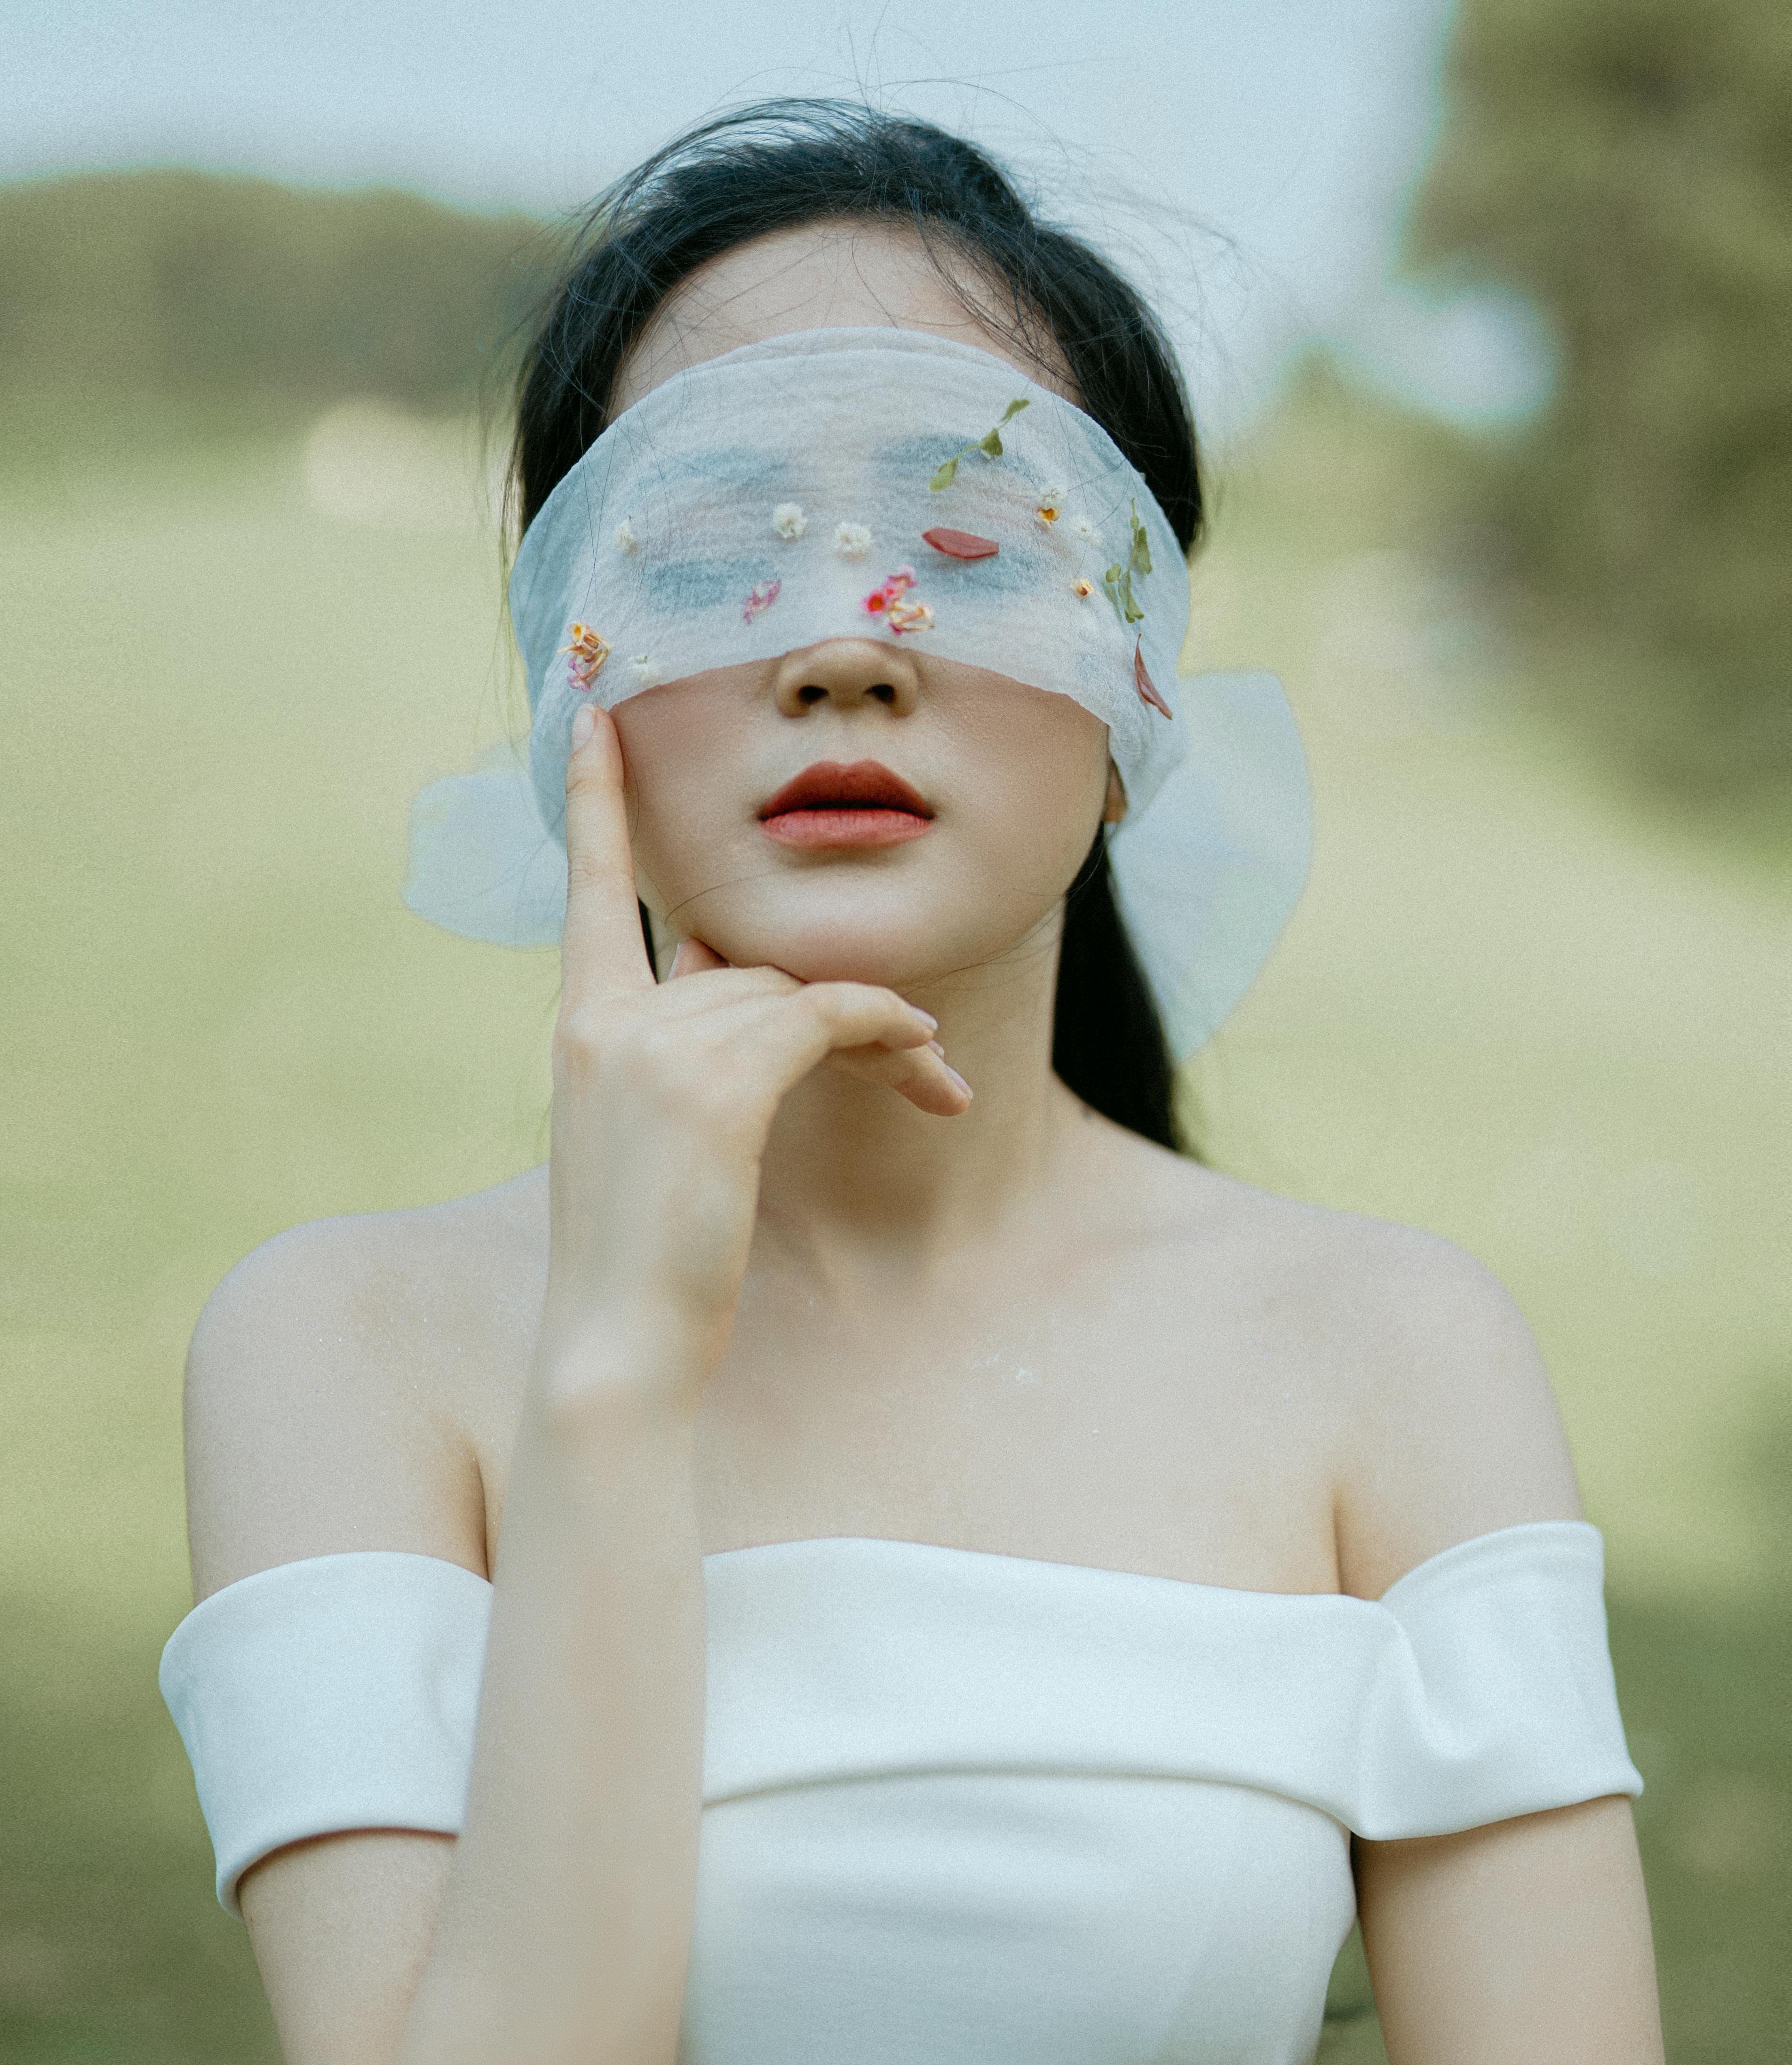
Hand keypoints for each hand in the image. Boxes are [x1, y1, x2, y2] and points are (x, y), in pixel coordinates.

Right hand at [545, 705, 968, 1397]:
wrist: (616, 1344)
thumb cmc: (641, 1255)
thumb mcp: (650, 1134)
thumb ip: (686, 1048)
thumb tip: (759, 993)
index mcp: (582, 1026)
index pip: (592, 894)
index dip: (602, 805)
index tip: (600, 720)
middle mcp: (608, 1019)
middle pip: (750, 966)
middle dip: (837, 1012)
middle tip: (923, 1065)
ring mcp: (656, 1046)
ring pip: (797, 995)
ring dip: (880, 1033)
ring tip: (936, 1087)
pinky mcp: (714, 1084)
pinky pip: (824, 1017)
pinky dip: (886, 1030)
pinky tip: (930, 1066)